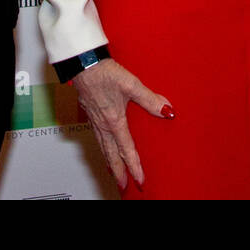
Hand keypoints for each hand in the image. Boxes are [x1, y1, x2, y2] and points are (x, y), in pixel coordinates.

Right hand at [71, 58, 172, 191]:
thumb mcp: (131, 84)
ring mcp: (95, 120)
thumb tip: (167, 111)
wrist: (82, 64)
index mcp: (114, 121)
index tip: (139, 180)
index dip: (134, 166)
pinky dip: (101, 147)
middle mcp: (103, 124)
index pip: (126, 150)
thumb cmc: (104, 72)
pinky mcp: (90, 113)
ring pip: (102, 147)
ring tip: (113, 172)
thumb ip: (149, 99)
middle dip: (119, 172)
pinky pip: (96, 137)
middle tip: (124, 186)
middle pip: (111, 154)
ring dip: (109, 162)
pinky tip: (103, 146)